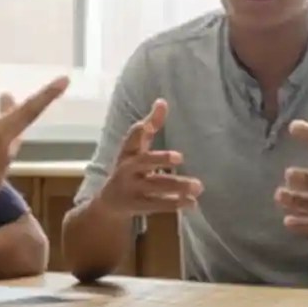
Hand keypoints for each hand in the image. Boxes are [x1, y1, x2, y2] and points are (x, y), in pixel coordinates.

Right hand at [94, 99, 202, 217]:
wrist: (108, 203)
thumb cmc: (129, 168)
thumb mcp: (136, 148)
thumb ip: (150, 126)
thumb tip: (162, 101)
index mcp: (128, 151)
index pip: (133, 137)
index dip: (142, 129)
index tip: (149, 124)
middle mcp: (127, 168)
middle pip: (144, 162)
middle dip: (161, 159)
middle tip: (180, 157)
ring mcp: (131, 188)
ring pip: (155, 185)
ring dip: (177, 185)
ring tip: (199, 186)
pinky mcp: (137, 205)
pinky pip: (158, 204)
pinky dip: (176, 203)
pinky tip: (193, 202)